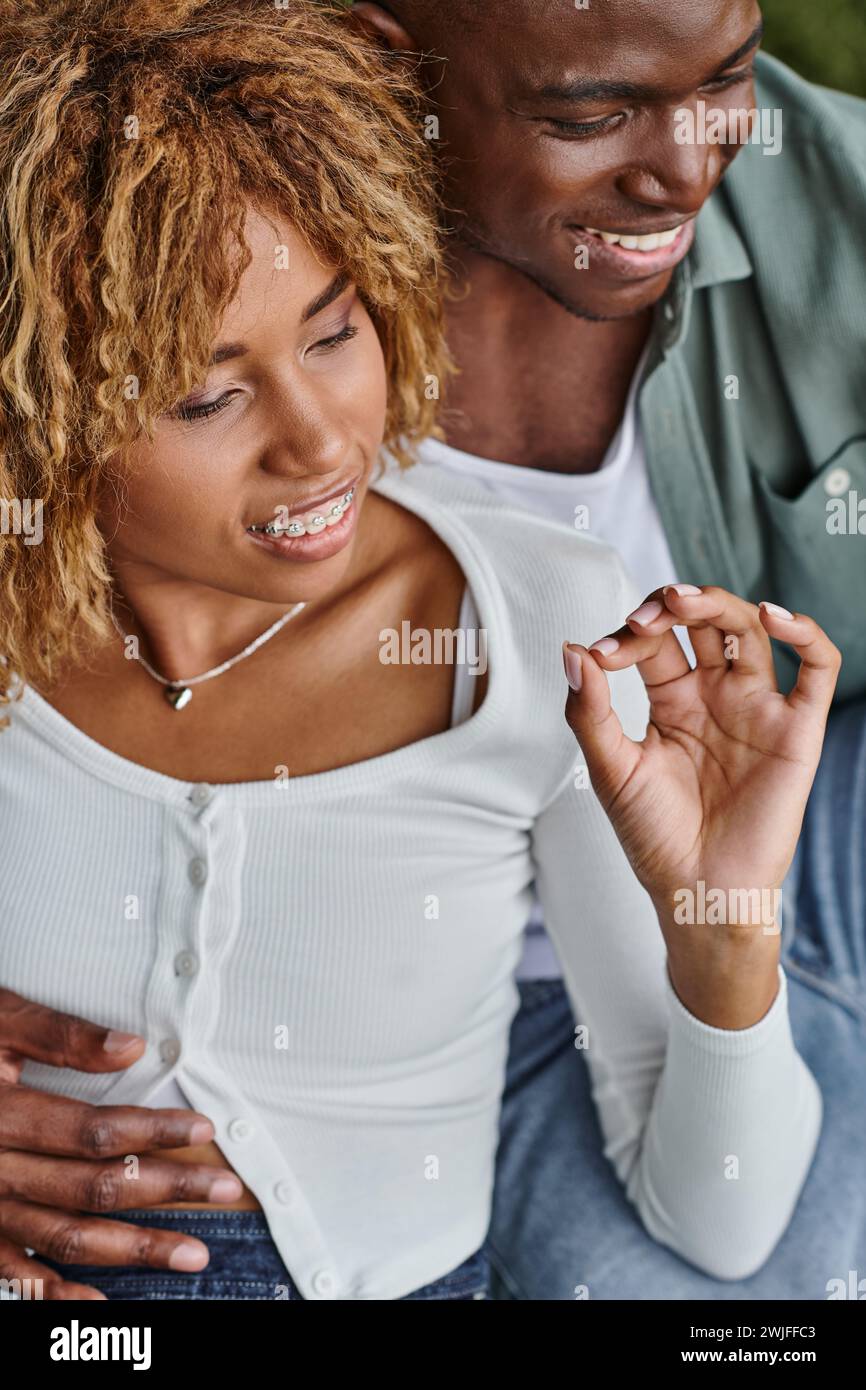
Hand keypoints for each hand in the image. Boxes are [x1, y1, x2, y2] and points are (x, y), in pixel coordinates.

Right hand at [0, 988, 243, 1298]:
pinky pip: (16, 1275)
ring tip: (194, 1255)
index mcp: (1, 1116)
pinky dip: (59, 1295)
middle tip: (226, 1193)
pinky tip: (105, 1304)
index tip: (204, 1130)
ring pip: (66, 1238)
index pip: (94, 1130)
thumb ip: (58, 1035)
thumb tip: (131, 1048)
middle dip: (165, 1192)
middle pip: (92, 1188)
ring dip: (134, 1251)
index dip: (154, 1131)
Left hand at [562, 586, 840, 1026]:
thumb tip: (570, 649)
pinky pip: (817, 669)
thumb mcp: (611, 770)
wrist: (698, 892)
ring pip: (751, 631)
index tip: (602, 654)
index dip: (630, 636)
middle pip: (704, 624)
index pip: (656, 643)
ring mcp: (758, 708)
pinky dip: (804, 633)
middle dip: (673, 607)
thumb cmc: (654, 837)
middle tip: (645, 618)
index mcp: (673, 701)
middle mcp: (717, 696)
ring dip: (720, 605)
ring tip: (684, 603)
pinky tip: (772, 616)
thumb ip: (590, 712)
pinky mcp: (797, 730)